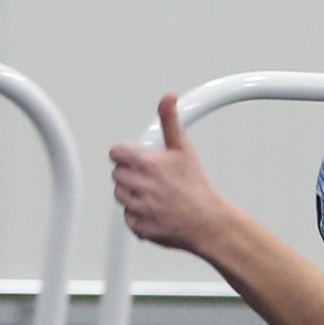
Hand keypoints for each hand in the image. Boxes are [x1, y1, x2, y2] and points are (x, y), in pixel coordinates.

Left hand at [111, 96, 229, 255]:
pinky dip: (138, 215)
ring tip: (155, 194)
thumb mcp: (183, 148)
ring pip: (120, 196)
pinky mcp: (139, 226)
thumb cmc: (195, 186)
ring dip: (132, 194)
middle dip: (130, 174)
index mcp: (146, 164)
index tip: (135, 158)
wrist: (207, 221)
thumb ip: (170, 121)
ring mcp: (138, 207)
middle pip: (117, 174)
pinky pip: (128, 217)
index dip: (125, 154)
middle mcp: (139, 185)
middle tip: (151, 178)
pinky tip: (155, 210)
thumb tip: (167, 98)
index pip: (116, 153)